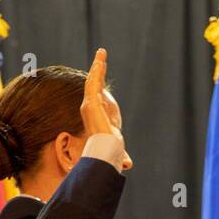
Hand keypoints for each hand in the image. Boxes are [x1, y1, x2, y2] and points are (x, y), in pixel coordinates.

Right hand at [81, 48, 132, 171]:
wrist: (107, 150)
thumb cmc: (110, 150)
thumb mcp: (118, 147)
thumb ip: (121, 154)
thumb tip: (128, 165)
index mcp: (95, 114)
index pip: (96, 95)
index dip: (99, 83)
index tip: (101, 73)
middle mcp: (90, 107)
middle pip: (93, 84)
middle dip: (97, 70)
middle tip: (101, 57)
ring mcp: (89, 103)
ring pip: (93, 80)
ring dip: (97, 66)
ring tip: (102, 53)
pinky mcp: (91, 101)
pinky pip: (93, 82)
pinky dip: (96, 71)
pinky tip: (101, 60)